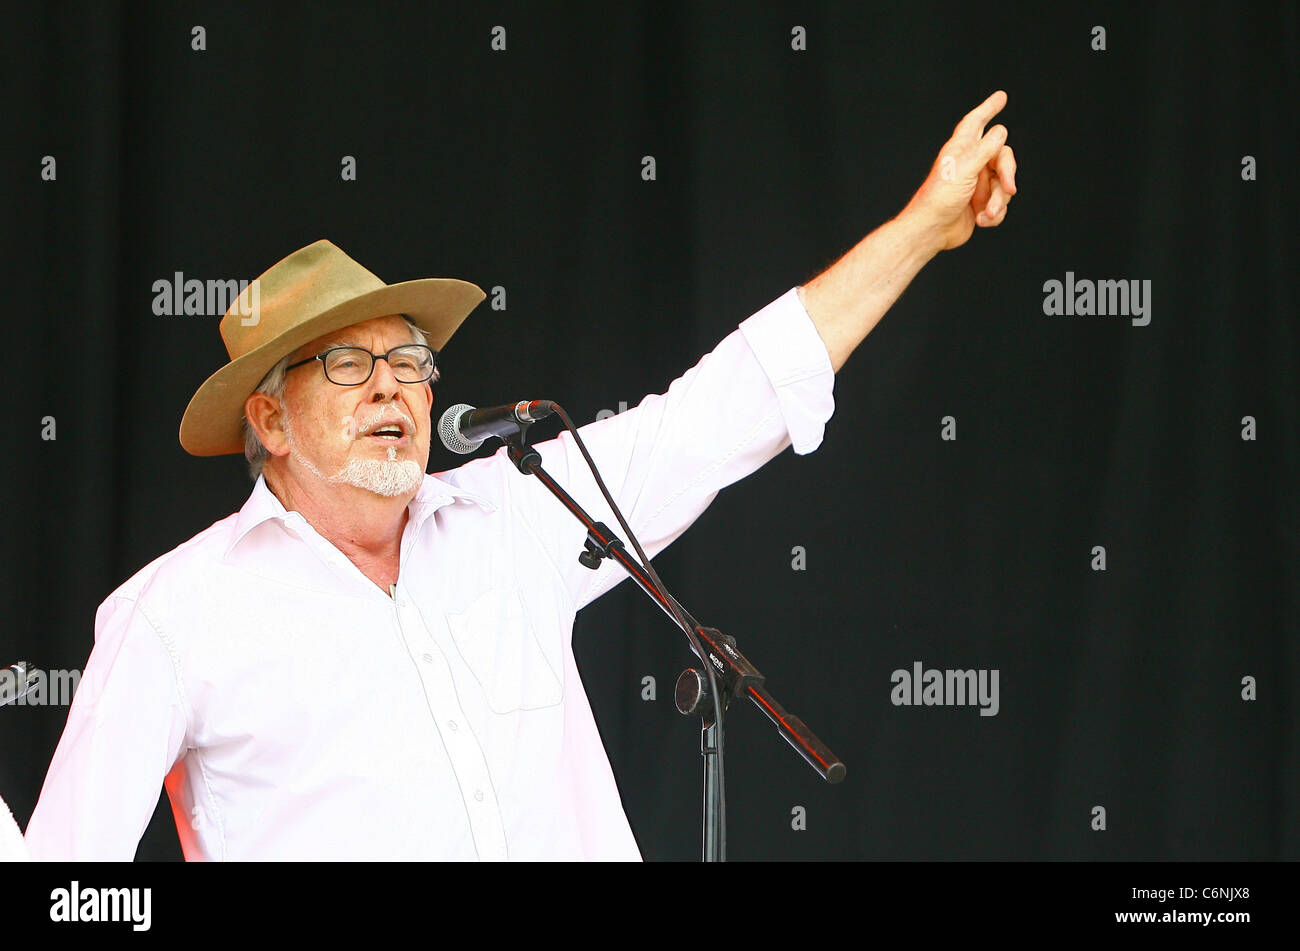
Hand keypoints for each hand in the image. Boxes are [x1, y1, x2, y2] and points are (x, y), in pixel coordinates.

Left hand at [902, 90, 1017, 251]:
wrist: (931, 231)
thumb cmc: (940, 199)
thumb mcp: (965, 169)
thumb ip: (985, 149)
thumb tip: (1001, 130)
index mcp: (961, 150)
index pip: (976, 122)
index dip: (988, 108)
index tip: (1001, 96)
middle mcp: (970, 164)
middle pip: (1003, 157)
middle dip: (1008, 174)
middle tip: (1009, 188)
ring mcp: (976, 185)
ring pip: (1003, 185)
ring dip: (999, 202)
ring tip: (986, 213)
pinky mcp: (979, 204)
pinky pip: (1000, 204)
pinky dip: (995, 214)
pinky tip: (982, 221)